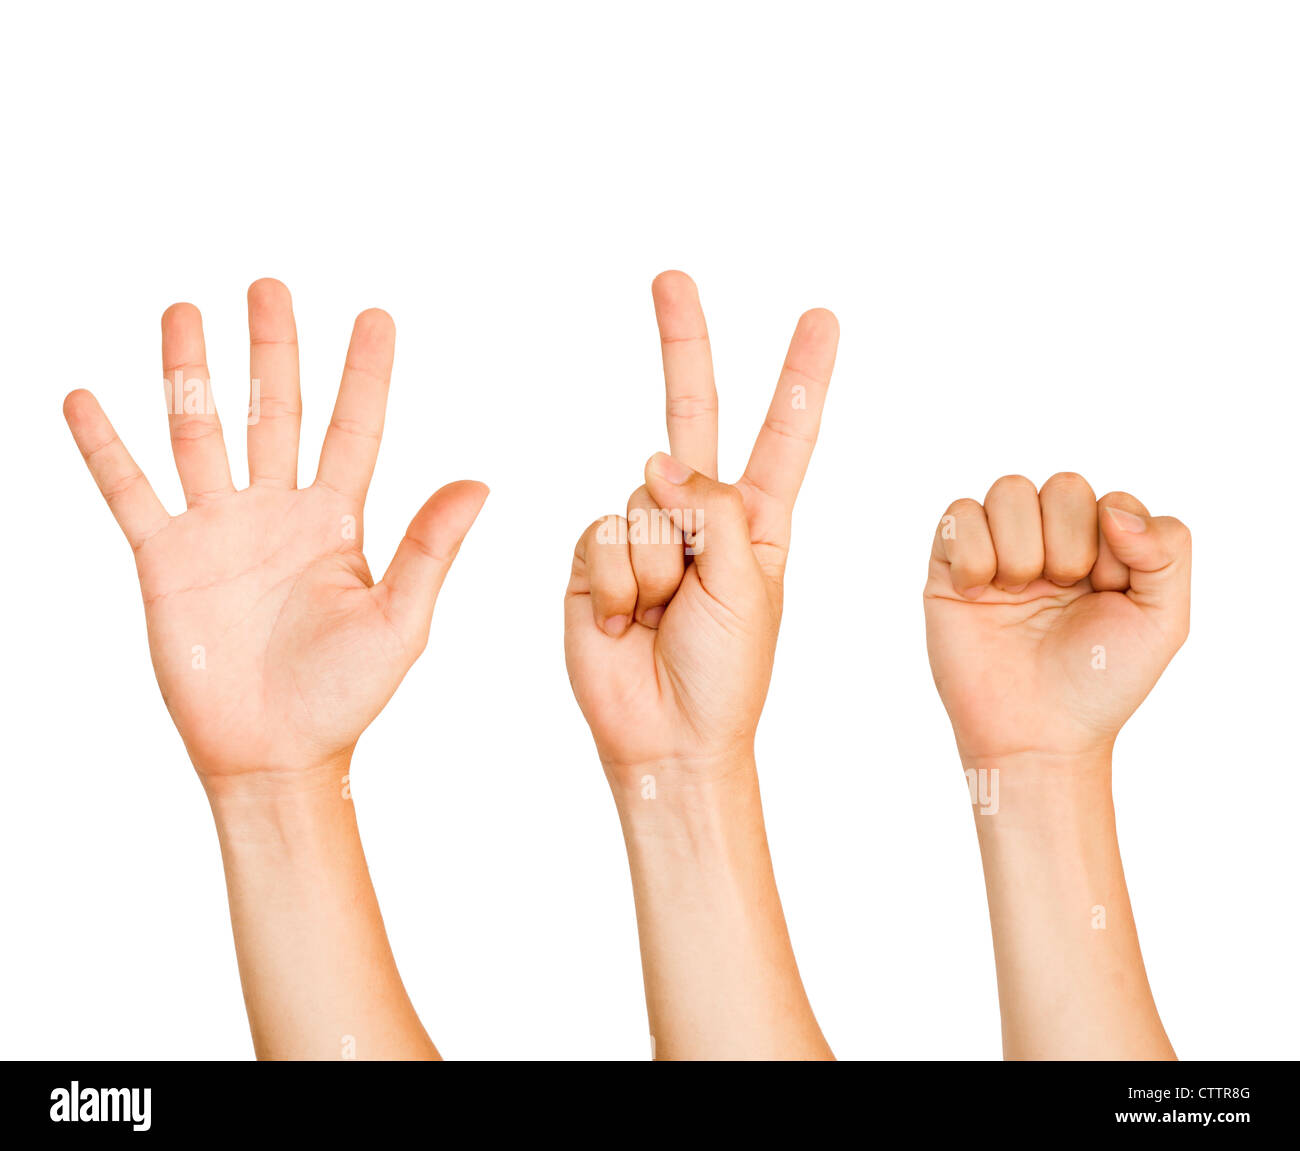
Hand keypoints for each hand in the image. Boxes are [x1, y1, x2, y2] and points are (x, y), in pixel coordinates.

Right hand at [64, 279, 486, 793]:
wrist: (275, 752)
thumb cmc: (346, 694)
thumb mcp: (401, 619)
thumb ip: (430, 548)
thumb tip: (479, 481)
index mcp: (339, 522)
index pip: (354, 428)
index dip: (364, 373)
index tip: (376, 315)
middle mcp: (278, 512)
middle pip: (275, 411)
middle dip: (274, 349)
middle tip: (270, 285)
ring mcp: (219, 531)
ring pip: (200, 432)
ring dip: (190, 373)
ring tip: (183, 311)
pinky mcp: (165, 560)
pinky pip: (130, 492)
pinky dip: (106, 447)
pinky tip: (85, 397)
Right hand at [564, 271, 837, 787]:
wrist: (667, 734)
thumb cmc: (727, 674)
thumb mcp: (752, 586)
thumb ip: (713, 509)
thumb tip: (656, 457)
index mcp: (756, 522)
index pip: (783, 433)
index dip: (800, 376)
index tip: (820, 318)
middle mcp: (698, 516)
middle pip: (690, 413)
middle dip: (682, 344)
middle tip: (670, 277)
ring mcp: (643, 533)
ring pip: (640, 496)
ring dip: (654, 566)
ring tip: (664, 615)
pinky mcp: (593, 557)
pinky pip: (600, 536)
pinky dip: (615, 583)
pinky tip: (624, 620)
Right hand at [924, 474, 1190, 765]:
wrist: (1037, 734)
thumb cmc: (1098, 683)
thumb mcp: (1162, 620)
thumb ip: (1167, 551)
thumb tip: (1113, 508)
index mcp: (1101, 548)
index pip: (1110, 499)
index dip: (1113, 546)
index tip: (1107, 595)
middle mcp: (1048, 541)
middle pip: (1062, 486)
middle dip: (1069, 544)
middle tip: (1061, 593)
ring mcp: (998, 551)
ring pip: (1009, 490)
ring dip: (1021, 547)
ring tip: (1018, 593)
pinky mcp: (950, 567)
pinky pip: (958, 516)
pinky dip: (973, 553)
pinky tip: (980, 595)